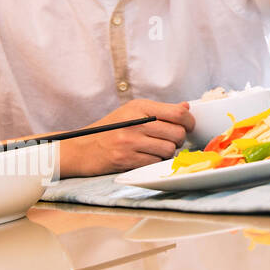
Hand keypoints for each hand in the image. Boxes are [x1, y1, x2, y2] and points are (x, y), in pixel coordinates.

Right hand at [58, 99, 194, 177]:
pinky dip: (155, 161)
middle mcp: (135, 122)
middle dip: (179, 139)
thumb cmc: (110, 129)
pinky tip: (146, 157)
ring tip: (156, 149)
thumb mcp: (132, 112)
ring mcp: (129, 142)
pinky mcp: (125, 159)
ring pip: (169, 150)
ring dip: (167, 152)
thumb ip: (161, 110)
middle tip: (170, 140)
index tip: (189, 126)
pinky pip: (155, 162)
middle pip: (177, 133)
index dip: (189, 122)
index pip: (178, 113)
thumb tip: (186, 107)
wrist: (81, 148)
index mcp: (139, 107)